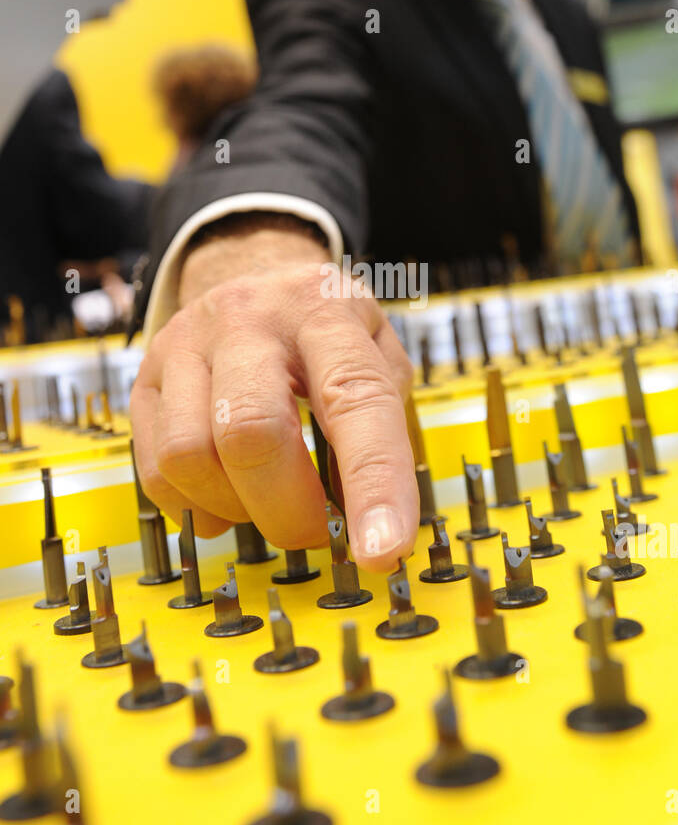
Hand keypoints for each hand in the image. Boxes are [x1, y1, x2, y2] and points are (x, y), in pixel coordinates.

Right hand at [130, 227, 417, 571]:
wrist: (250, 272)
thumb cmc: (324, 331)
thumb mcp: (377, 350)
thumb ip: (385, 427)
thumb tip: (369, 521)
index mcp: (325, 312)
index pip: (355, 400)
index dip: (374, 483)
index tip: (383, 552)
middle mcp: (249, 320)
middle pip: (252, 433)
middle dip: (289, 510)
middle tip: (316, 529)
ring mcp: (187, 346)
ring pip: (191, 457)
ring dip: (238, 508)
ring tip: (264, 500)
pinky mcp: (145, 378)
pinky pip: (156, 470)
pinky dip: (196, 507)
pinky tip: (225, 495)